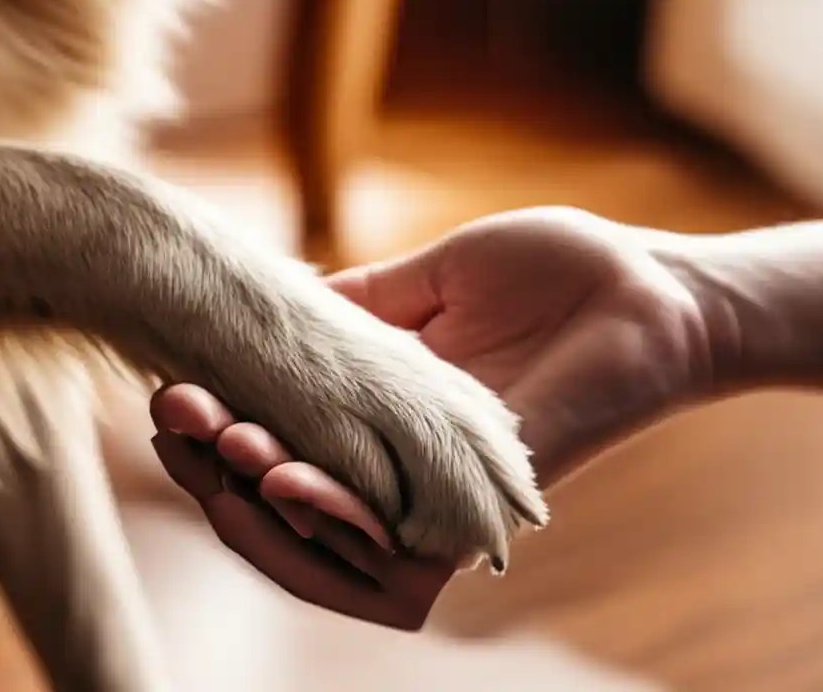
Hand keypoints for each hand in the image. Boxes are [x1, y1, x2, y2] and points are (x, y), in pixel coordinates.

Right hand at [149, 206, 720, 625]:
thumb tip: (273, 301)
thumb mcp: (433, 281)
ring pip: (328, 533)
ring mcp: (443, 500)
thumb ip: (356, 308)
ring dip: (261, 494)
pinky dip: (334, 517)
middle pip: (289, 498)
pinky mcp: (483, 516)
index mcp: (387, 413)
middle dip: (222, 466)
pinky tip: (281, 477)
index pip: (285, 442)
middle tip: (174, 418)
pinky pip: (394, 547)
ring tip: (217, 443)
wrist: (649, 291)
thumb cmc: (556, 275)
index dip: (225, 424)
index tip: (175, 385)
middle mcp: (404, 468)